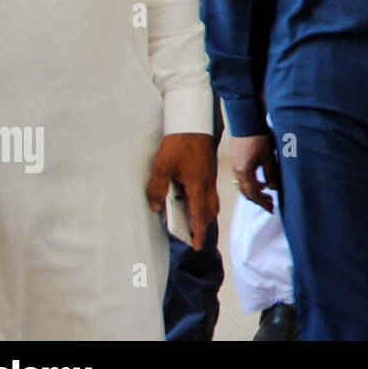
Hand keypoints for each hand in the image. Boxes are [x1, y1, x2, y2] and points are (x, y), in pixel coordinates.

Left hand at [145, 132, 217, 250]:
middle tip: (193, 235)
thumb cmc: (179, 144)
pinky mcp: (208, 170)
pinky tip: (191, 198)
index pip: (201, 215)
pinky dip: (203, 201)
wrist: (193, 123)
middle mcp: (208, 183)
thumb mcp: (162, 167)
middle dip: (203, 225)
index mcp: (198, 186)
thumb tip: (155, 206)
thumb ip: (157, 188)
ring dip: (204, 213)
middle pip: (210, 210)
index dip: (199, 232)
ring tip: (192, 220)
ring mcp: (210, 176)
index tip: (197, 245)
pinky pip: (209, 192)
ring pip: (212, 201)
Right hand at [230, 134, 280, 212]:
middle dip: (259, 200)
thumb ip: (271, 173)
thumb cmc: (258, 137)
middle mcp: (237, 171)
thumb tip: (273, 189)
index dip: (262, 203)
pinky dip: (252, 182)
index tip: (271, 209)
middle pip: (246, 192)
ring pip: (244, 185)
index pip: (252, 194)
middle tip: (271, 205)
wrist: (246, 120)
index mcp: (244, 172)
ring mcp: (236, 165)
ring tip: (267, 195)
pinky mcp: (237, 159)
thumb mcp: (268, 156)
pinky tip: (261, 181)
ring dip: (255, 191)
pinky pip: (243, 177)